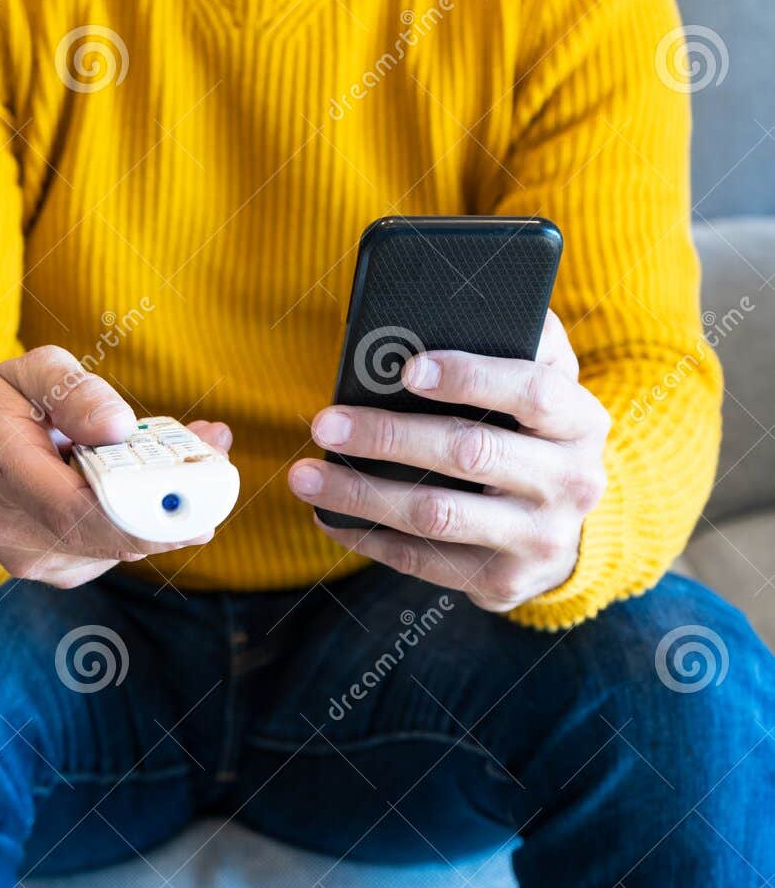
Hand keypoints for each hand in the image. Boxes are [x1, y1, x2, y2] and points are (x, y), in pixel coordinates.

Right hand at [0, 345, 231, 588]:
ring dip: (162, 510)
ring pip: (116, 547)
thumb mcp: (30, 372)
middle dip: (170, 507)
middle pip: (105, 537)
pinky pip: (112, 551)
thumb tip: (121, 427)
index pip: (73, 511)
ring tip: (190, 460)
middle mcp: (6, 527)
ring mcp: (29, 559)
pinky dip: (142, 521)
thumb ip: (76, 392)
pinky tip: (153, 486)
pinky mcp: (53, 570)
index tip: (194, 501)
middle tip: (216, 466)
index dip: (138, 515)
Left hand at [289, 311, 609, 613]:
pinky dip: (367, 537)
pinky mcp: (502, 582)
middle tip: (326, 422)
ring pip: (437, 515)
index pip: (532, 392)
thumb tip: (443, 305)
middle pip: (470, 454)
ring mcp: (538, 540)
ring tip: (306, 475)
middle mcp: (571, 484)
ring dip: (362, 494)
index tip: (407, 369)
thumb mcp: (544, 388)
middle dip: (389, 435)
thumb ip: (514, 344)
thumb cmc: (534, 437)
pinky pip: (422, 560)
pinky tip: (328, 514)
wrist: (566, 531)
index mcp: (581, 422)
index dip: (470, 377)